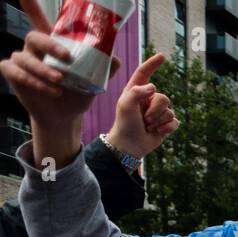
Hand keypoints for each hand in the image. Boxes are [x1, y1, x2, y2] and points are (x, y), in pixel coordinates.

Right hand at [0, 1, 92, 135]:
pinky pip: (17, 72)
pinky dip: (33, 81)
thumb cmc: (76, 93)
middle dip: (50, 45)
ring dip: (43, 69)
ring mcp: (22, 60)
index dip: (31, 6)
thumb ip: (103, 69)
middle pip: (34, 36)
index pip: (40, 19)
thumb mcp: (93, 82)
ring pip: (24, 58)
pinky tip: (50, 90)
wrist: (66, 116)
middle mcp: (35, 48)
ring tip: (60, 81)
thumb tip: (115, 58)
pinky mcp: (13, 74)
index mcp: (52, 44)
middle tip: (67, 57)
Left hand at [105, 53, 177, 160]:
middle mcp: (149, 99)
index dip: (153, 64)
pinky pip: (175, 122)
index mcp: (137, 91)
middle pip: (163, 97)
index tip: (162, 56)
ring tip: (148, 126)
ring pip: (169, 111)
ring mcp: (158, 112)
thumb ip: (137, 91)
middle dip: (155, 110)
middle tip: (144, 119)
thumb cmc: (125, 123)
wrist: (130, 145)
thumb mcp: (125, 104)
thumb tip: (154, 88)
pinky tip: (158, 132)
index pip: (145, 74)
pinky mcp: (166, 124)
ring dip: (158, 121)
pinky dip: (167, 128)